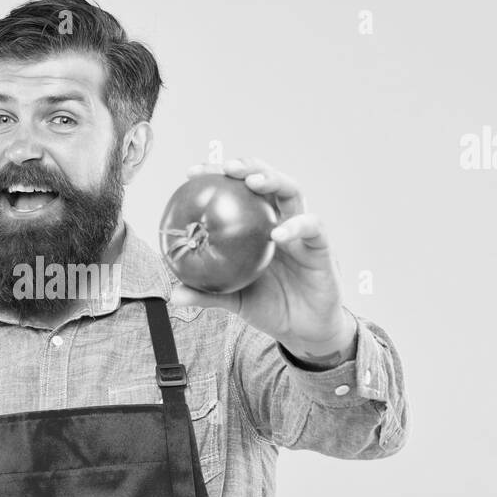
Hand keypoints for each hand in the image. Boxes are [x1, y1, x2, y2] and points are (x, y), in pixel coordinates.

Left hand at [170, 157, 354, 360]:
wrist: (301, 330)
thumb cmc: (269, 307)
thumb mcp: (234, 300)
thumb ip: (207, 294)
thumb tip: (174, 295)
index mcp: (257, 227)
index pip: (238, 191)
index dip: (217, 176)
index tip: (192, 173)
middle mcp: (279, 220)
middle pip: (267, 179)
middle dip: (247, 166)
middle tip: (226, 167)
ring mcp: (301, 231)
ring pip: (293, 191)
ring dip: (273, 180)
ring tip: (252, 182)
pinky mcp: (322, 247)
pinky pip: (313, 227)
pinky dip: (296, 226)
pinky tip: (277, 234)